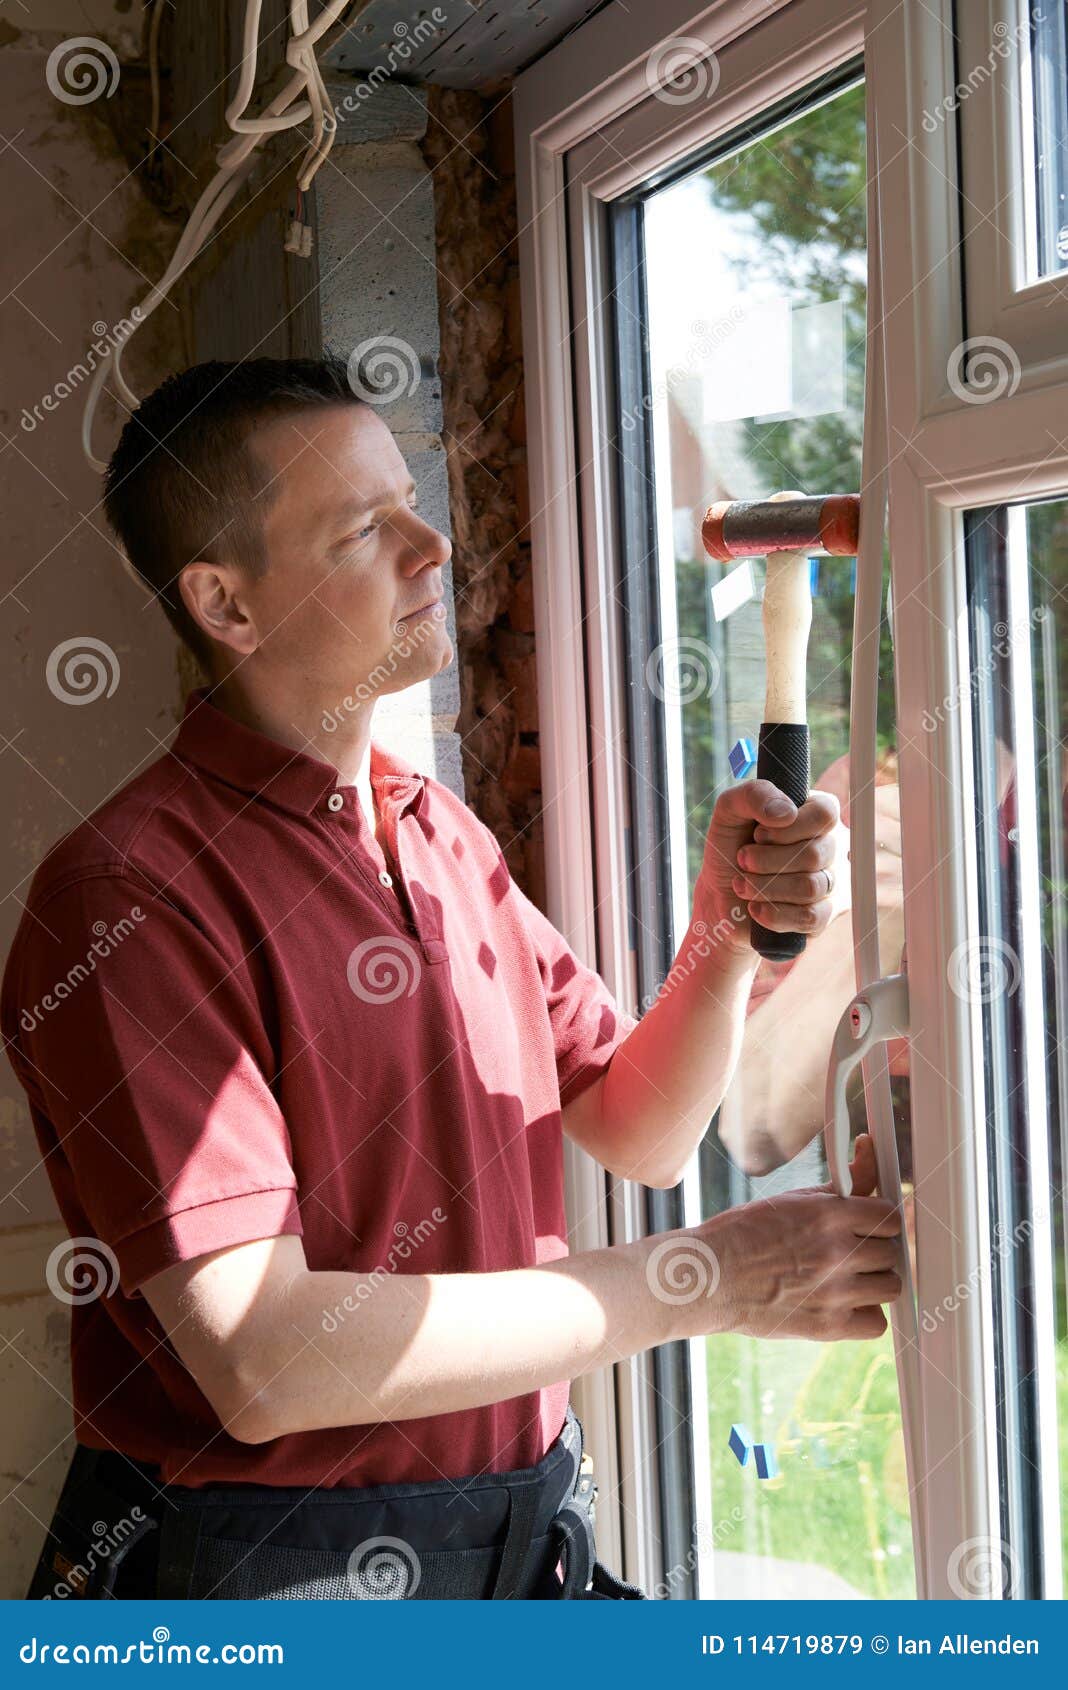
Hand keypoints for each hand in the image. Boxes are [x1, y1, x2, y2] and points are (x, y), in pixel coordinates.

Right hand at [662, 1134, 902, 1342]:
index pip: (890, 1215)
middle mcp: (836, 1251)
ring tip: (847, 1279)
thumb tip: (867, 1152)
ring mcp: (835, 1291)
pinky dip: (866, 1316)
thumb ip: (840, 1185)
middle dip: (875, 1250)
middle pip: (892, 1252)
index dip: (881, 1221)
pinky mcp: (828, 1326)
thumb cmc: (744, 1234)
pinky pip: (876, 1323)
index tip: (870, 1227)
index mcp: (828, 1215)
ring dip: (874, 1282)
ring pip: (891, 1286)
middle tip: (850, 1253)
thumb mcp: (792, 1200)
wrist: (710, 1278)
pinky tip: (844, 1305)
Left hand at [693, 778, 845, 955]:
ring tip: (742, 885)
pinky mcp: (821, 916)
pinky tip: (755, 909)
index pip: (825, 813)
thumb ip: (754, 795)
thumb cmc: (729, 848)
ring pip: (810, 887)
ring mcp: (829, 883)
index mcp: (813, 815)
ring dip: (765, 887)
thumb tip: (786, 813)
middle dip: (766, 860)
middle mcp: (829, 847)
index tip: (758, 834)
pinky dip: (775, 914)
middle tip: (742, 860)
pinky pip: (810, 917)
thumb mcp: (730, 812)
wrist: (718, 896)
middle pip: (814, 854)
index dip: (789, 828)